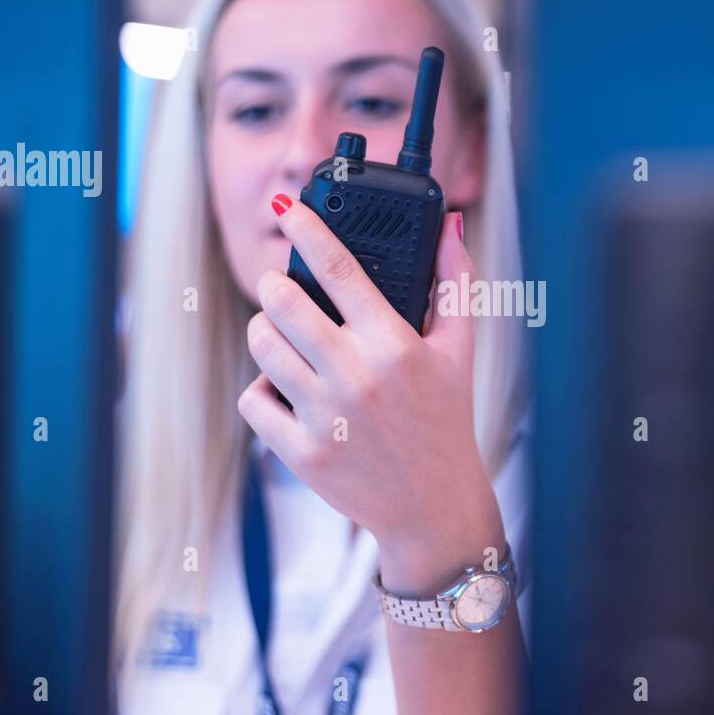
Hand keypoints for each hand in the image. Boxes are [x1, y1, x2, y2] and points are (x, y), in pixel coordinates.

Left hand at [238, 194, 504, 591]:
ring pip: (263, 345)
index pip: (340, 269)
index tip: (286, 208)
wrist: (434, 506)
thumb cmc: (446, 421)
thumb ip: (454, 280)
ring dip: (265, 332)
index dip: (307, 229)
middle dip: (275, 286)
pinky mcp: (302, 452)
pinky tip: (284, 387)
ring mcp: (327, 417)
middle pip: (285, 303)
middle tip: (281, 288)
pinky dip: (261, 388)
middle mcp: (358, 377)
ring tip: (282, 336)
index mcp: (395, 345)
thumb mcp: (459, 349)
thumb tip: (449, 223)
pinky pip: (254, 398)